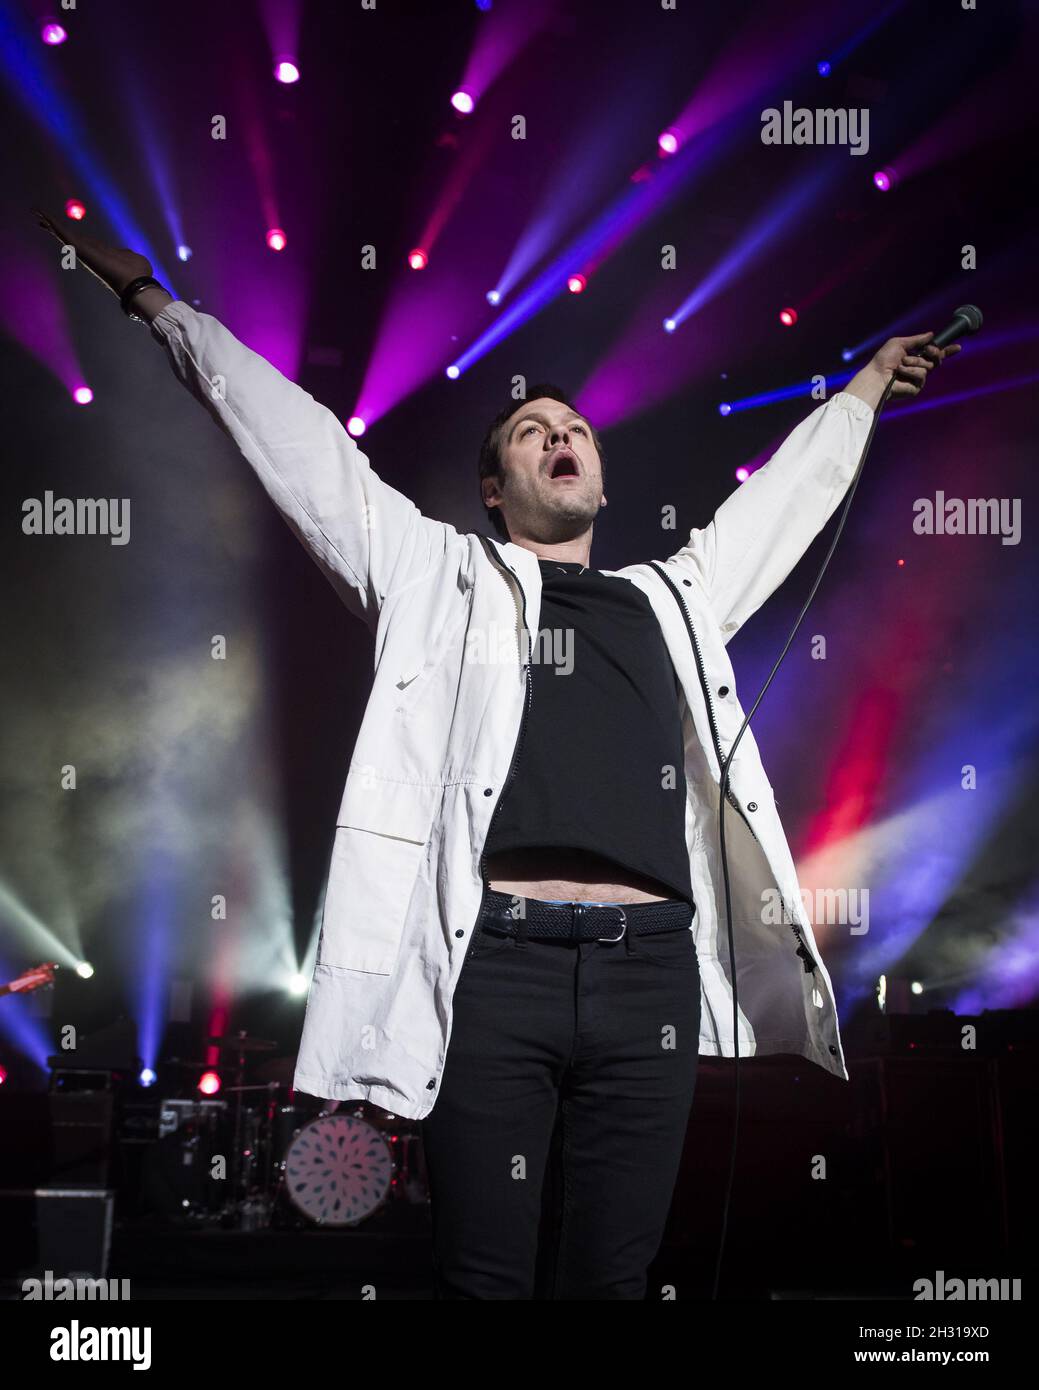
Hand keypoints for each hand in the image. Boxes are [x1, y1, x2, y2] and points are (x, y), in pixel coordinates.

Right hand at [31, 205, 152, 298]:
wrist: (134, 282)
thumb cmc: (137, 273)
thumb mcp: (133, 258)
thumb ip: (128, 255)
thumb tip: (128, 254)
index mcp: (100, 254)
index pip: (84, 242)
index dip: (74, 236)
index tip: (66, 232)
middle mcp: (90, 252)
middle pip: (69, 238)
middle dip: (55, 229)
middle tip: (41, 220)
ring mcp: (84, 250)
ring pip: (63, 234)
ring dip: (49, 223)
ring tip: (36, 213)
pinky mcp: (79, 248)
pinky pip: (62, 232)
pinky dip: (51, 222)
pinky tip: (40, 213)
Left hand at [871, 331, 961, 396]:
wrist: (877, 376)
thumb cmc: (883, 360)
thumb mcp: (899, 343)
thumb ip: (916, 339)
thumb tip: (931, 334)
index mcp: (914, 356)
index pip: (934, 354)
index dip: (946, 351)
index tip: (957, 347)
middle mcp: (918, 367)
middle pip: (937, 359)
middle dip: (934, 352)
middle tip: (928, 350)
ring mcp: (918, 378)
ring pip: (928, 366)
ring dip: (915, 362)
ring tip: (900, 365)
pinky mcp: (916, 387)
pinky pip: (922, 375)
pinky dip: (911, 371)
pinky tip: (900, 373)